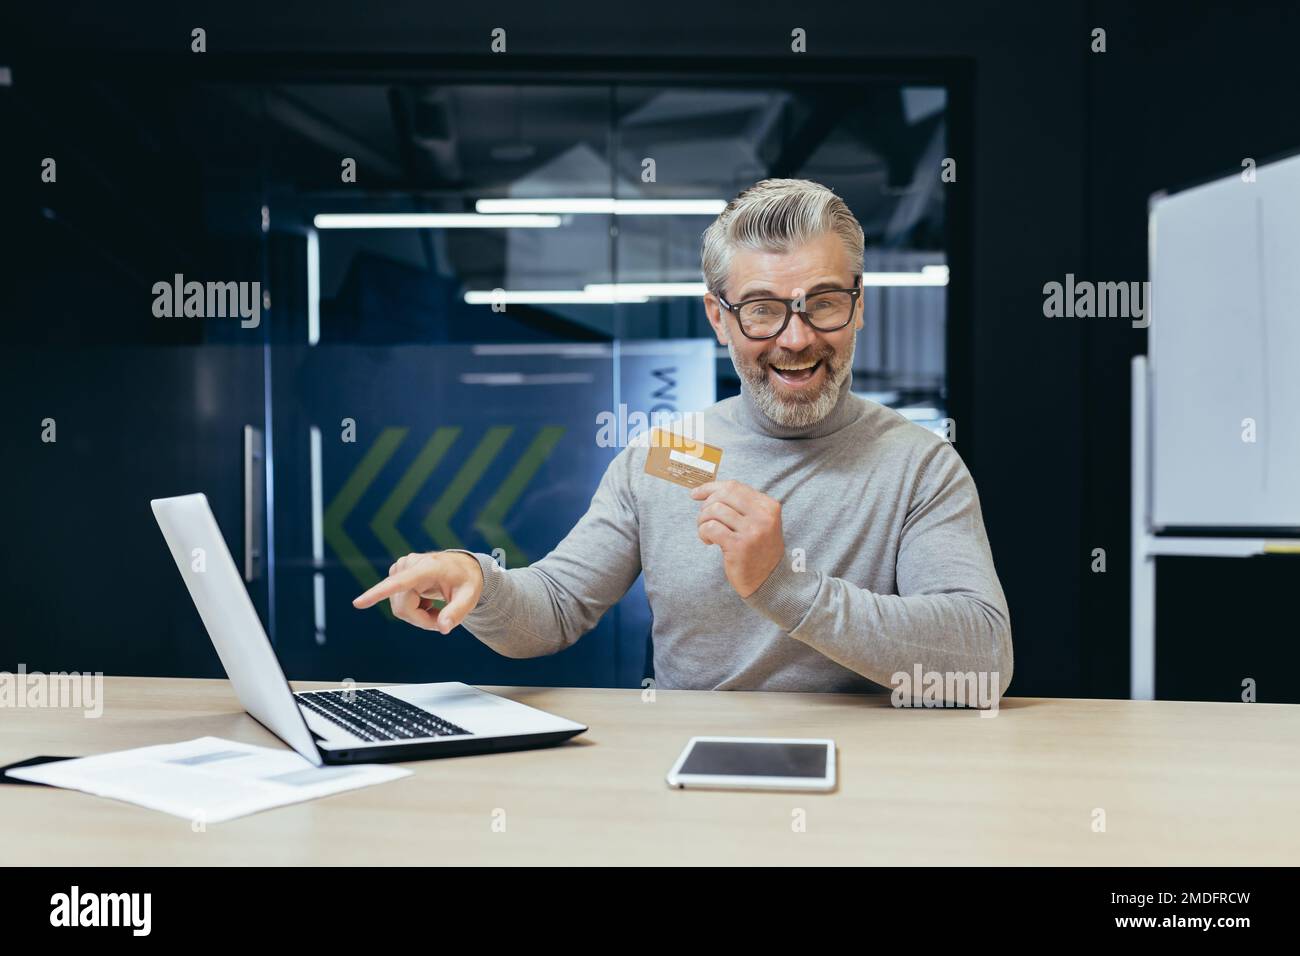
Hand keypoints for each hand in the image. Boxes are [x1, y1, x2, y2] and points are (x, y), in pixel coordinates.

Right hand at [352, 551, 483, 633]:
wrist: (463, 567)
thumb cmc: (467, 581)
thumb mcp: (470, 597)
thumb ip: (457, 613)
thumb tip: (443, 628)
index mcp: (427, 568)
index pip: (400, 582)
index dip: (378, 593)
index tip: (358, 603)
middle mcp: (409, 565)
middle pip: (403, 608)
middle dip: (421, 620)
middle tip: (442, 619)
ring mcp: (400, 568)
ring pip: (399, 608)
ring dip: (418, 615)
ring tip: (436, 608)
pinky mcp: (396, 574)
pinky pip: (398, 603)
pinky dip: (413, 609)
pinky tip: (427, 601)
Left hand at [690, 479, 784, 597]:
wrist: (770, 582)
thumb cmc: (758, 550)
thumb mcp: (759, 523)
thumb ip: (739, 506)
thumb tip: (704, 491)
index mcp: (769, 506)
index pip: (734, 486)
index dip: (711, 488)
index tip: (696, 494)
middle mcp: (763, 516)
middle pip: (723, 495)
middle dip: (706, 506)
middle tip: (705, 520)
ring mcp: (752, 531)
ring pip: (714, 510)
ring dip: (703, 521)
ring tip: (707, 532)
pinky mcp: (739, 546)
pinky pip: (710, 528)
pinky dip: (703, 533)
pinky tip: (709, 542)